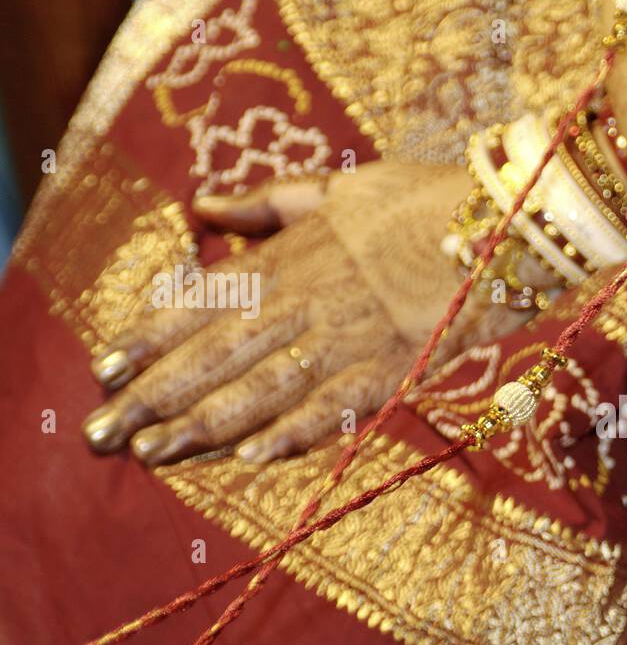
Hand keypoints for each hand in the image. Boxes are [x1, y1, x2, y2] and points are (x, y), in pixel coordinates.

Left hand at [81, 162, 534, 463]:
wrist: (502, 222)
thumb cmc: (421, 201)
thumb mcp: (336, 187)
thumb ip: (265, 202)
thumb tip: (200, 206)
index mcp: (290, 255)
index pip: (203, 303)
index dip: (151, 339)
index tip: (105, 371)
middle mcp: (307, 300)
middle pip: (217, 354)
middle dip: (156, 397)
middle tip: (105, 436)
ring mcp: (348, 339)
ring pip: (262, 387)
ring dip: (202, 425)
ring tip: (154, 455)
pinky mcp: (392, 371)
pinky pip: (333, 408)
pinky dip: (292, 432)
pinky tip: (249, 457)